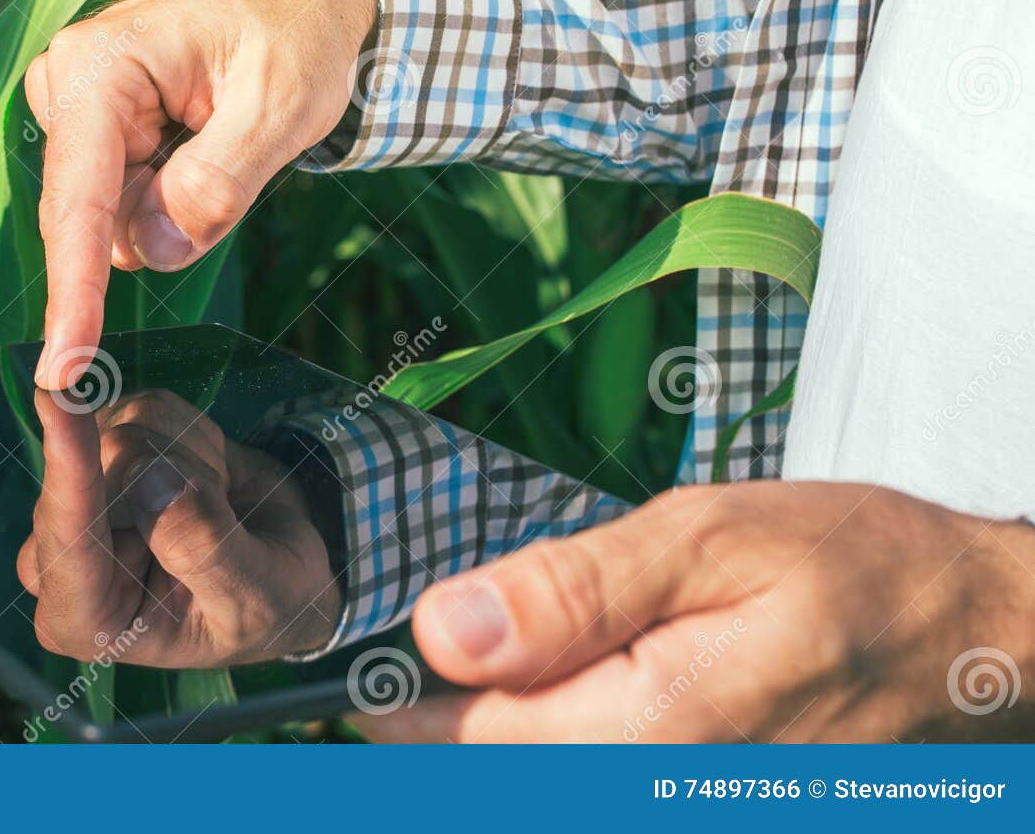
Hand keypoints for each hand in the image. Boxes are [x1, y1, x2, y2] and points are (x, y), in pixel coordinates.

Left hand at [18, 388, 341, 667]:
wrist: (290, 569)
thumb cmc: (268, 606)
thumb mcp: (251, 597)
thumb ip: (200, 549)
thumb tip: (142, 476)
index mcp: (86, 620)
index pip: (67, 541)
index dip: (67, 471)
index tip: (56, 401)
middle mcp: (64, 558)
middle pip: (102, 468)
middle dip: (180, 478)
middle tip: (229, 525)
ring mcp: (80, 496)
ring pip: (125, 429)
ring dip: (193, 458)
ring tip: (219, 506)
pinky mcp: (103, 447)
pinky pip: (147, 406)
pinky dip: (193, 432)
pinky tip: (208, 478)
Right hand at [24, 0, 374, 387]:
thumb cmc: (298, 31)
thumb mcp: (279, 108)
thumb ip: (217, 183)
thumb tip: (152, 251)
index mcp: (100, 64)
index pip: (79, 200)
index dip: (73, 292)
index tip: (63, 369)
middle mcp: (69, 80)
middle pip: (97, 216)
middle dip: (163, 218)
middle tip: (239, 144)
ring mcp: (79, 104)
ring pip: (115, 217)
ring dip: (175, 201)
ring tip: (225, 125)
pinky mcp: (98, 126)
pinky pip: (129, 201)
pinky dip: (174, 192)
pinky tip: (204, 134)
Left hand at [356, 481, 1034, 741]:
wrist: (979, 641)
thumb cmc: (856, 571)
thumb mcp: (709, 538)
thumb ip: (572, 590)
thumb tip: (442, 627)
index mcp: (654, 736)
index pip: (471, 744)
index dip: (405, 699)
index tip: (371, 662)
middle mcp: (665, 799)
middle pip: (499, 778)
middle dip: (450, 719)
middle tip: (447, 648)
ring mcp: (692, 808)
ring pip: (546, 784)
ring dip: (507, 735)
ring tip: (517, 664)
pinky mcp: (704, 802)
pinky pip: (597, 780)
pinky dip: (562, 744)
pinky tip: (575, 695)